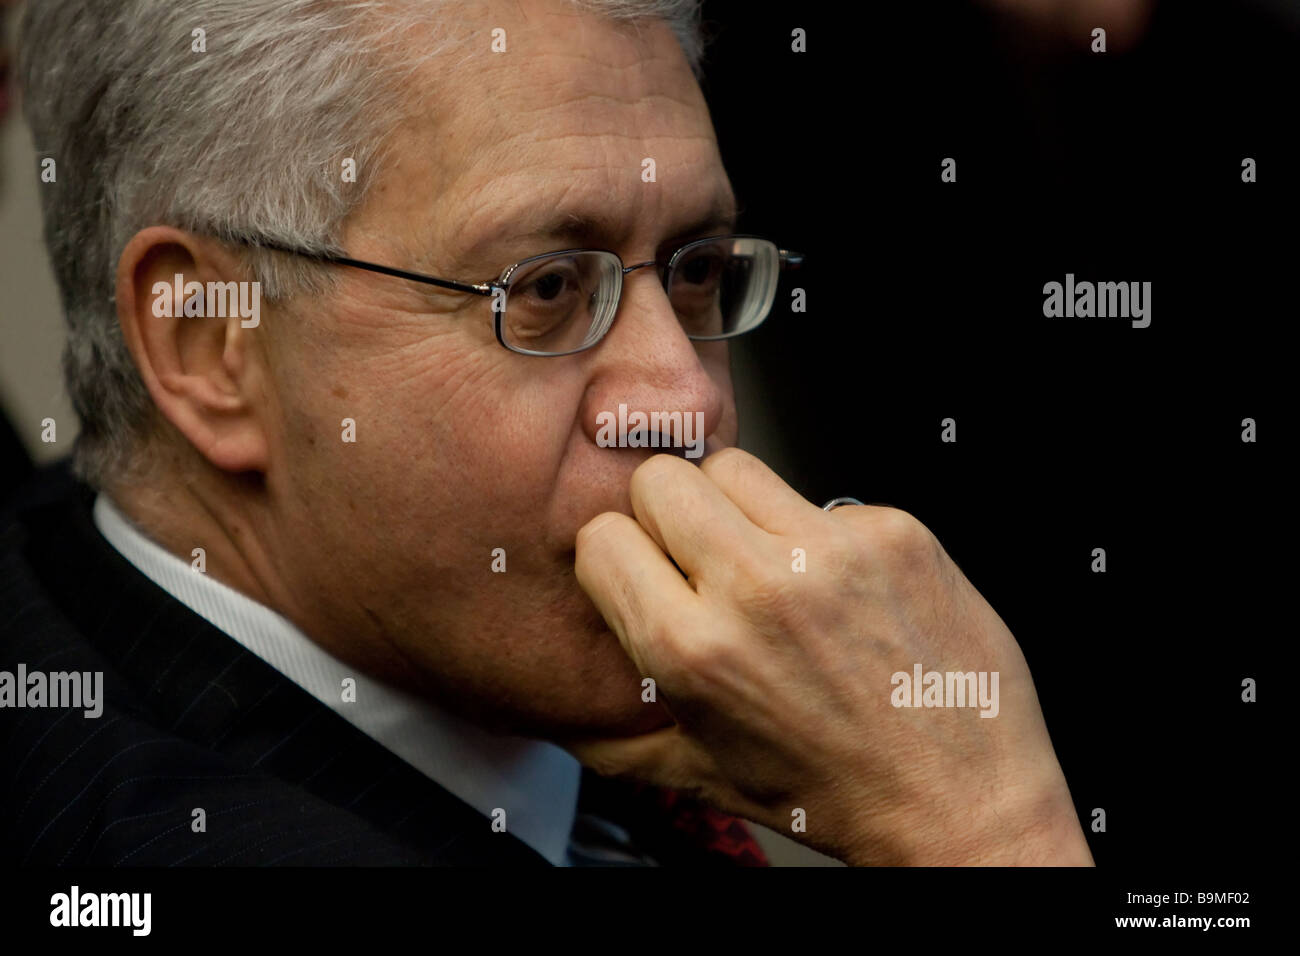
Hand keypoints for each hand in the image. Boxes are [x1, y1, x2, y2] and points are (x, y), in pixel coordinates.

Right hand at [565, 448, 1092, 864]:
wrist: (961, 802)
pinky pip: (819, 496)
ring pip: (736, 465)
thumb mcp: (700, 772)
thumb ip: (611, 731)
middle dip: (670, 514)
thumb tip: (558, 698)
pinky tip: (841, 586)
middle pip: (661, 478)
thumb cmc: (837, 794)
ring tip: (769, 563)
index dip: (619, 556)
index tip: (642, 570)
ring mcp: (829, 551)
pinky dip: (819, 533)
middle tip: (703, 556)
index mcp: (692, 652)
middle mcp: (756, 590)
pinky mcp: (892, 531)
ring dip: (739, 507)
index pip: (602, 537)